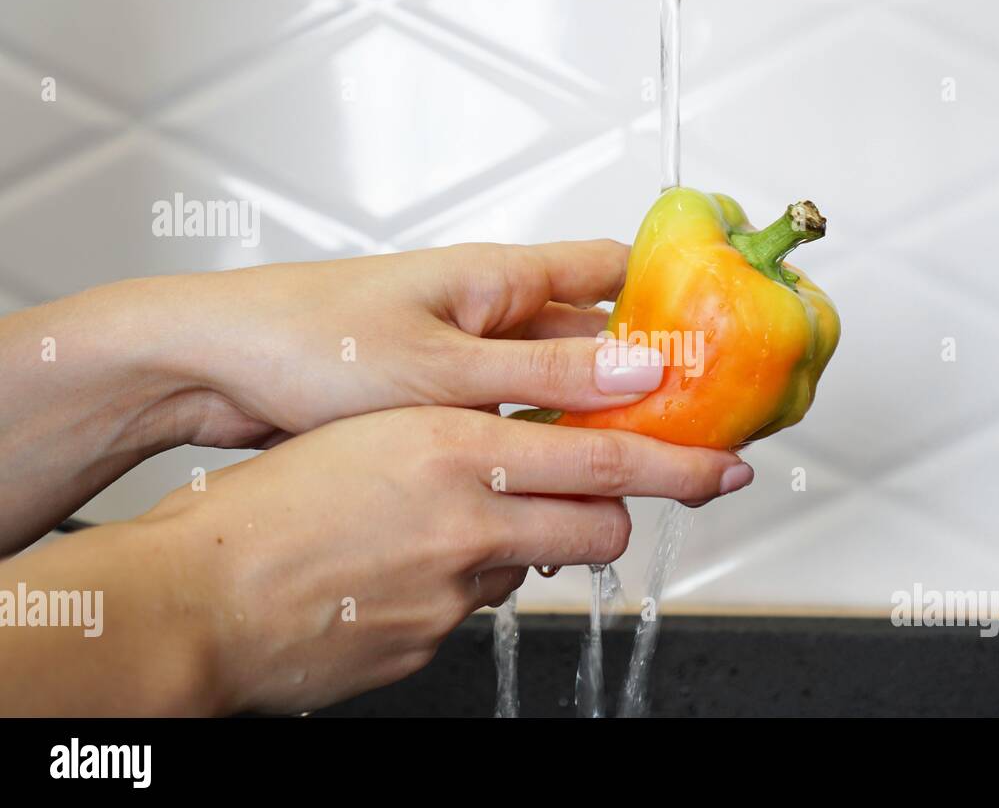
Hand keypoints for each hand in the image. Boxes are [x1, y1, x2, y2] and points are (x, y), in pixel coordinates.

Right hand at [126, 405, 747, 713]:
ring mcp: (454, 591)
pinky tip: (400, 577)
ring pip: (533, 568)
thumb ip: (454, 434)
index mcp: (451, 448)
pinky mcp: (434, 643)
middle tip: (588, 505)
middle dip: (607, 518)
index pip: (600, 454)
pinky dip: (458, 591)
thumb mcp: (367, 433)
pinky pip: (475, 611)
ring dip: (518, 550)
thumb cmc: (262, 509)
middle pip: (597, 526)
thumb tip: (511, 443)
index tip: (723, 465)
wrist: (198, 600)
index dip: (676, 462)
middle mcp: (467, 520)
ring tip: (440, 534)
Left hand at [154, 240, 660, 447]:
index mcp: (501, 278)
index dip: (674, 299)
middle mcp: (491, 311)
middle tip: (693, 431)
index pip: (613, 270)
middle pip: (595, 337)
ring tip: (638, 472)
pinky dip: (540, 448)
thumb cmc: (309, 341)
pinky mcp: (437, 399)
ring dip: (592, 424)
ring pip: (555, 387)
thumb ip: (549, 371)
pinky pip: (511, 418)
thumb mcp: (446, 366)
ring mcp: (465, 356)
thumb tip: (646, 364)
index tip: (720, 343)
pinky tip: (556, 486)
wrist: (210, 370)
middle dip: (644, 380)